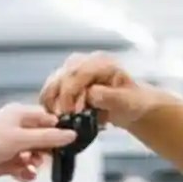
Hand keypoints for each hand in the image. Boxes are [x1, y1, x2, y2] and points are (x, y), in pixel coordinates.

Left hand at [0, 103, 77, 181]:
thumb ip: (48, 138)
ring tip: (31, 169)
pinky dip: (25, 173)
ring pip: (33, 155)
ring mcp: (10, 147)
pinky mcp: (3, 163)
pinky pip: (22, 168)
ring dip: (35, 164)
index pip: (48, 119)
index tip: (68, 143)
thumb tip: (71, 135)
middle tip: (48, 159)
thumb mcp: (20, 138)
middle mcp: (16, 129)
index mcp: (20, 116)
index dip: (59, 130)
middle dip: (47, 151)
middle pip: (42, 139)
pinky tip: (26, 178)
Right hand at [39, 51, 156, 128]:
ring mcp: (74, 71)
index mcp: (102, 63)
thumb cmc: (132, 102)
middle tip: (63, 118)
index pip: (79, 72)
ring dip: (51, 101)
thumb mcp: (128, 101)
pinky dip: (50, 103)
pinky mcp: (66, 81)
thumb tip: (90, 94)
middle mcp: (85, 62)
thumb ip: (110, 97)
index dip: (71, 92)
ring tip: (58, 118)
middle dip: (59, 98)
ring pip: (53, 82)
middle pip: (61, 75)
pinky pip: (51, 90)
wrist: (130, 106)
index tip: (71, 111)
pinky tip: (55, 116)